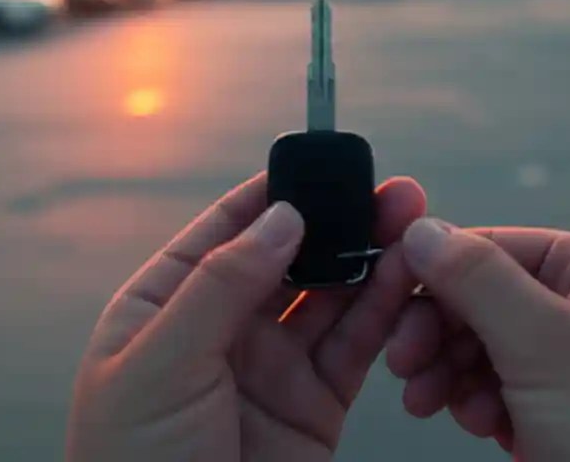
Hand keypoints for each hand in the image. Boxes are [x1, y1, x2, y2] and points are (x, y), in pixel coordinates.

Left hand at [66, 173, 426, 461]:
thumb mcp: (159, 366)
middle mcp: (221, 331)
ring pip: (331, 297)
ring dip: (370, 260)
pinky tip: (406, 280)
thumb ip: (220, 286)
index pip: (224, 232)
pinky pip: (355, 346)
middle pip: (290, 258)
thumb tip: (280, 217)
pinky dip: (384, 313)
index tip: (319, 162)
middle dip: (338, 222)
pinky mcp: (315, 406)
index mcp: (165, 309)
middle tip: (388, 193)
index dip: (272, 194)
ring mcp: (271, 368)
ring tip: (411, 228)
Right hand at [387, 220, 569, 461]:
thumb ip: (478, 281)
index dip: (435, 270)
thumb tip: (421, 228)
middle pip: (482, 299)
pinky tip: (478, 424)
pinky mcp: (563, 411)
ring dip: (450, 372)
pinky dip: (476, 403)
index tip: (386, 297)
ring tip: (429, 401)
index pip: (494, 246)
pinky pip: (499, 390)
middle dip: (439, 332)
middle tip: (403, 362)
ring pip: (484, 348)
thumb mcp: (546, 344)